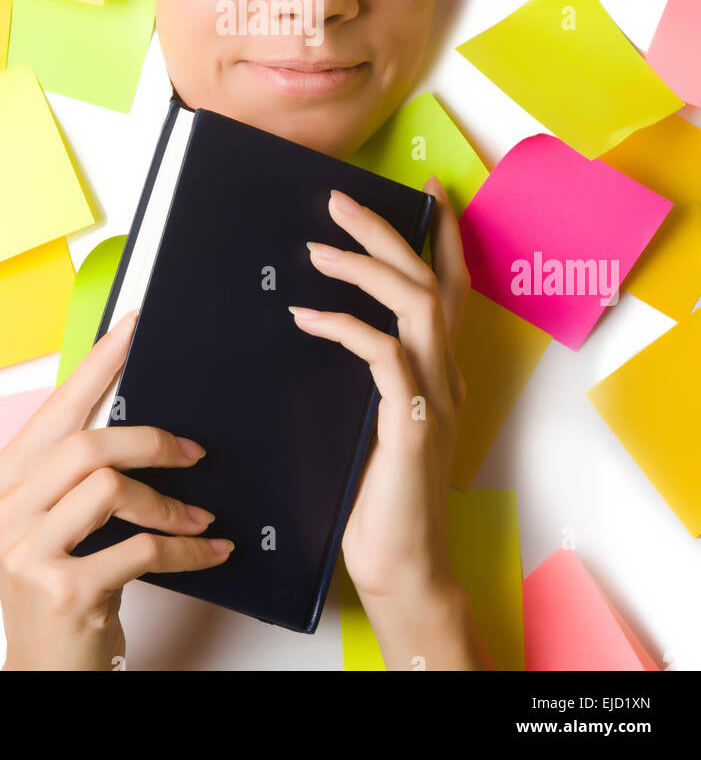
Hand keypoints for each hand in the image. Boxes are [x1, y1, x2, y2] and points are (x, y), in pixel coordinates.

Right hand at [0, 310, 233, 671]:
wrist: (45, 671)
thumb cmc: (61, 584)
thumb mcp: (59, 520)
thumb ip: (81, 471)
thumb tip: (143, 415)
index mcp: (1, 479)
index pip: (57, 408)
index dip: (100, 364)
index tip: (135, 326)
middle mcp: (4, 509)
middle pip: (86, 446)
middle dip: (151, 442)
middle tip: (196, 451)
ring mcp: (27, 551)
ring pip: (110, 490)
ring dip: (168, 502)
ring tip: (199, 516)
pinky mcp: (62, 589)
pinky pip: (139, 548)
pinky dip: (184, 549)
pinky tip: (208, 550)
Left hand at [291, 176, 490, 668]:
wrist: (402, 567)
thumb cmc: (378, 498)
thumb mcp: (370, 423)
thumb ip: (366, 378)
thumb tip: (317, 324)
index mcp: (439, 373)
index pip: (451, 288)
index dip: (443, 237)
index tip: (428, 192)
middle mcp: (446, 378)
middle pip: (431, 282)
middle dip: (388, 232)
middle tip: (339, 200)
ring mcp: (434, 400)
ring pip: (418, 306)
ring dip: (367, 268)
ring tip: (318, 247)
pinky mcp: (411, 426)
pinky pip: (385, 357)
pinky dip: (347, 327)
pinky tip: (308, 317)